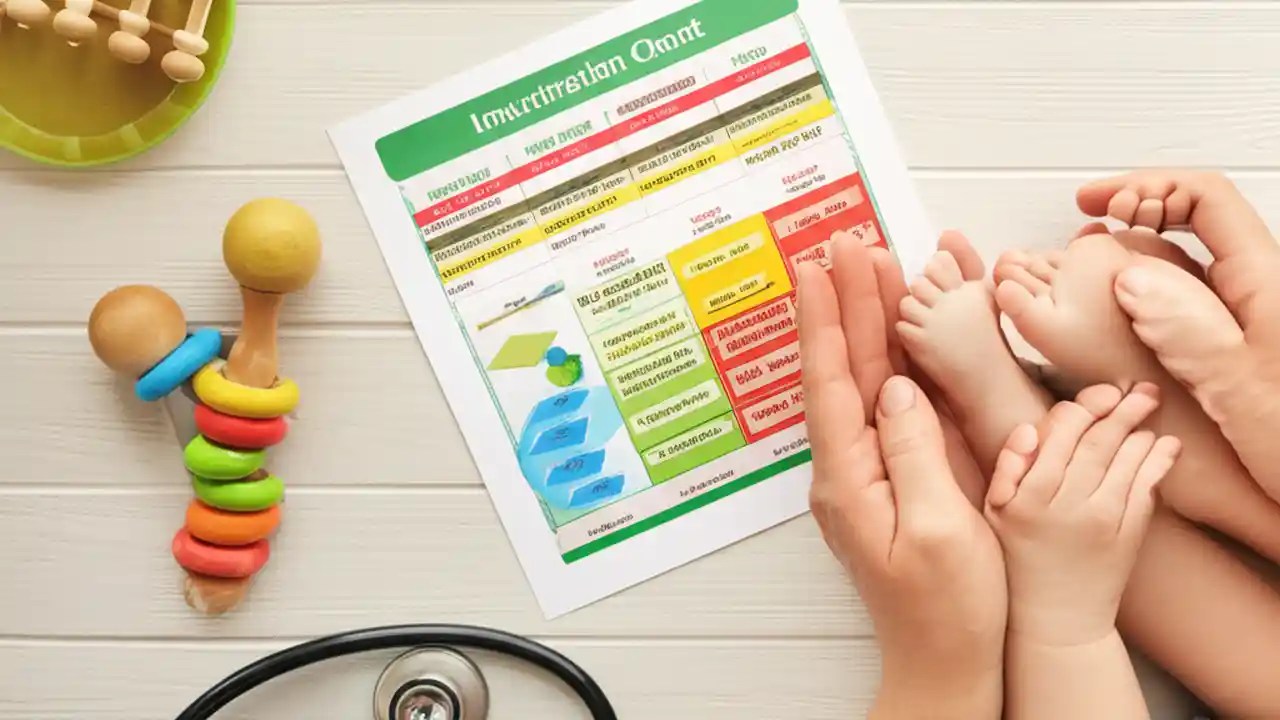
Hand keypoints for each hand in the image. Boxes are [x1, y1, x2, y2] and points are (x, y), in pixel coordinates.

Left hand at [797, 238, 1005, 718]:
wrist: (948, 664)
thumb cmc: (948, 613)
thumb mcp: (940, 532)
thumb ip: (914, 453)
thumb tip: (898, 389)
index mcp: (848, 479)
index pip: (829, 382)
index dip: (824, 320)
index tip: (817, 268)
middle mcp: (849, 468)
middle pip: (844, 368)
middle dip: (845, 302)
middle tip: (845, 242)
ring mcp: (873, 470)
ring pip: (868, 379)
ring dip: (868, 321)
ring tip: (870, 265)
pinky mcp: (900, 475)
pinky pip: (895, 404)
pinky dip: (899, 359)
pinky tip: (902, 331)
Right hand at [985, 383, 1180, 646]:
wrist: (1053, 615)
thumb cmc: (1018, 557)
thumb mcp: (994, 513)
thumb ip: (1008, 468)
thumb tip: (1030, 429)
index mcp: (1029, 493)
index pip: (1059, 432)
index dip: (1082, 407)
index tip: (1097, 395)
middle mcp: (1066, 503)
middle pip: (1098, 439)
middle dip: (1121, 408)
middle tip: (1137, 388)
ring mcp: (1102, 518)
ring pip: (1126, 458)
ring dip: (1141, 427)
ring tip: (1149, 404)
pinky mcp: (1128, 534)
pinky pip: (1146, 487)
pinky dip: (1159, 460)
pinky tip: (1165, 444)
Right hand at [1077, 170, 1279, 500]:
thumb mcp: (1242, 388)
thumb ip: (1186, 328)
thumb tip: (1130, 276)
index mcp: (1266, 284)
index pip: (1204, 199)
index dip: (1145, 186)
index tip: (1094, 202)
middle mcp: (1260, 293)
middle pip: (1197, 221)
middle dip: (1138, 210)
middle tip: (1087, 227)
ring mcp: (1250, 321)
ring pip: (1191, 263)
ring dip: (1139, 254)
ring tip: (1092, 268)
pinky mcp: (1241, 352)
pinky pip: (1191, 304)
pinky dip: (1150, 296)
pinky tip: (1123, 316)